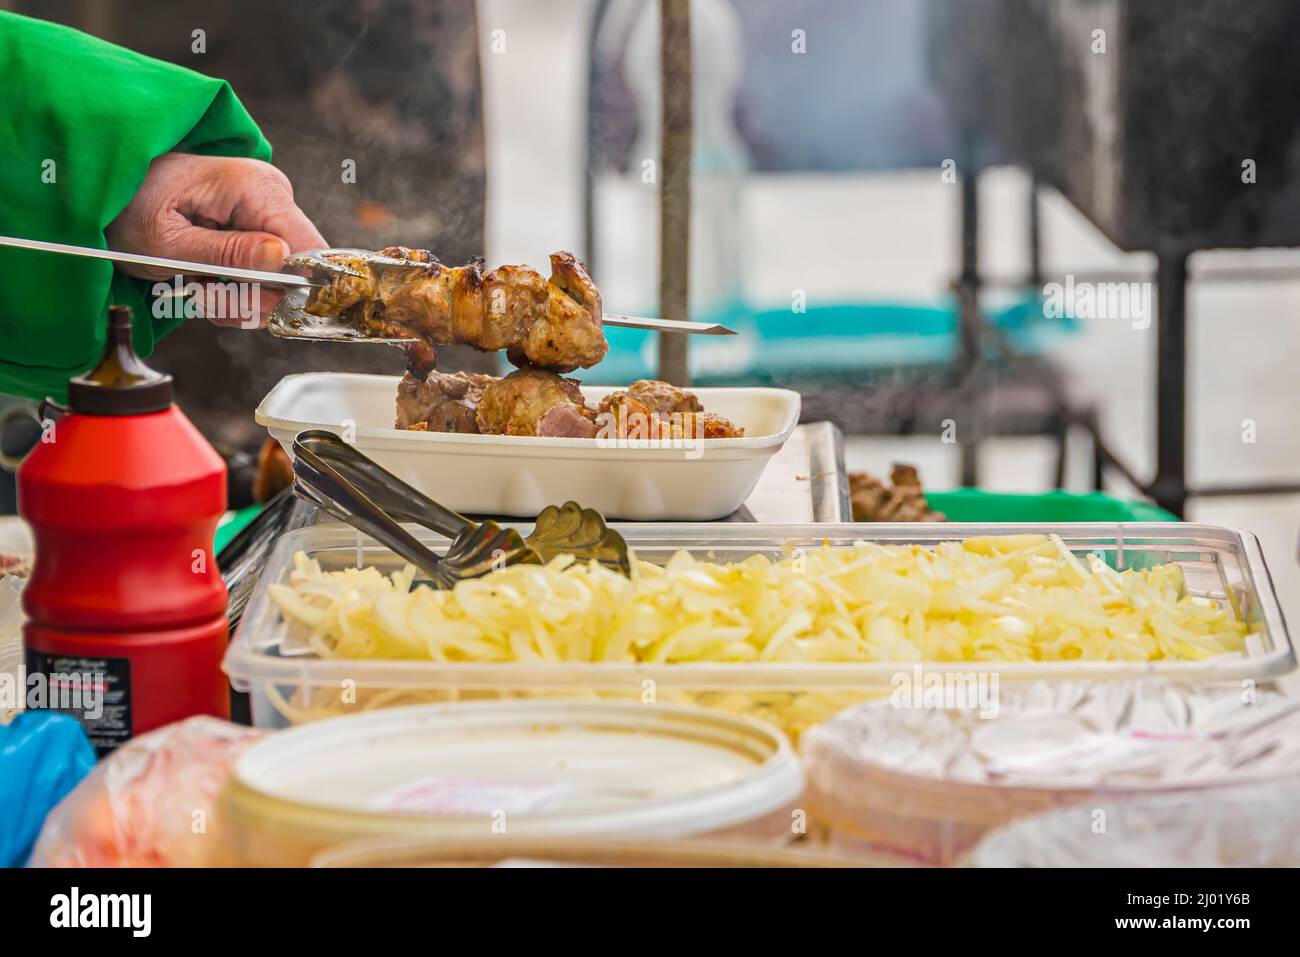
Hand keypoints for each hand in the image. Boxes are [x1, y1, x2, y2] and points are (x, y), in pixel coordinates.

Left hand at [107, 153, 326, 326]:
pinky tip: (205, 283)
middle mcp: (272, 196)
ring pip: (281, 284)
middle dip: (250, 298)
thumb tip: (282, 258)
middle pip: (296, 275)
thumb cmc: (126, 207)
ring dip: (237, 299)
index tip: (240, 299)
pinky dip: (234, 292)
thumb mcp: (166, 241)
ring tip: (197, 287)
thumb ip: (225, 253)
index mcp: (257, 189)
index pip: (310, 250)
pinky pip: (266, 278)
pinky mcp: (261, 231)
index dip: (285, 289)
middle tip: (203, 294)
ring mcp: (268, 214)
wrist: (108, 190)